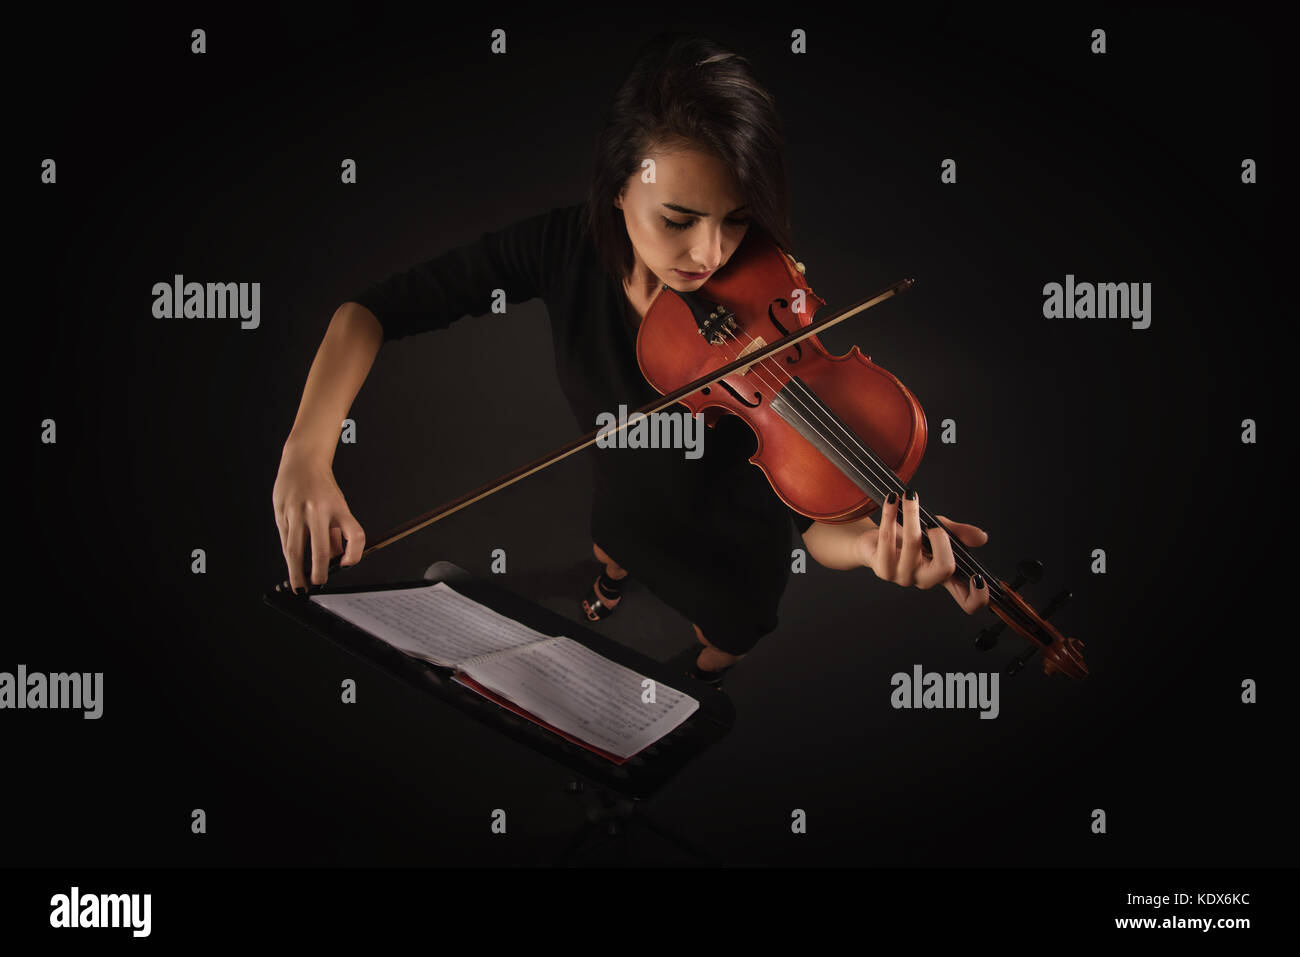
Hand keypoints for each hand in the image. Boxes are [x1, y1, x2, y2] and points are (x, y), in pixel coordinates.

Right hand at [272, 444, 365, 593]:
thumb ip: (336, 533)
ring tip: (299, 584)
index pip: (354, 535)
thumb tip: (335, 560)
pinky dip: (288, 556)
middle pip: (319, 549)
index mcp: (338, 507)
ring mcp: (297, 512)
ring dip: (297, 571)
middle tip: (317, 584)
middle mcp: (318, 510)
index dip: (354, 554)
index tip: (348, 565)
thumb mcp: (338, 505)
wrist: (302, 461)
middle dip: (318, 572)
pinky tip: (291, 565)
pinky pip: (284, 540)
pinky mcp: (280, 513)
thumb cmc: (322, 486)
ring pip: (295, 548)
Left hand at [857, 490, 990, 613]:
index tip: (979, 577)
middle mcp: (924, 581)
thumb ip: (959, 533)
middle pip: (944, 569)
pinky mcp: (882, 569)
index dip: (978, 596)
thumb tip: (982, 537)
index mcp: (942, 576)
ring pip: (913, 543)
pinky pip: (887, 537)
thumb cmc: (909, 538)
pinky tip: (892, 500)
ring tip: (909, 496)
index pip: (966, 600)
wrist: (873, 541)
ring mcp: (903, 577)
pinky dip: (890, 514)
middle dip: (942, 538)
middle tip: (932, 524)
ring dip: (912, 513)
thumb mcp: (938, 532)